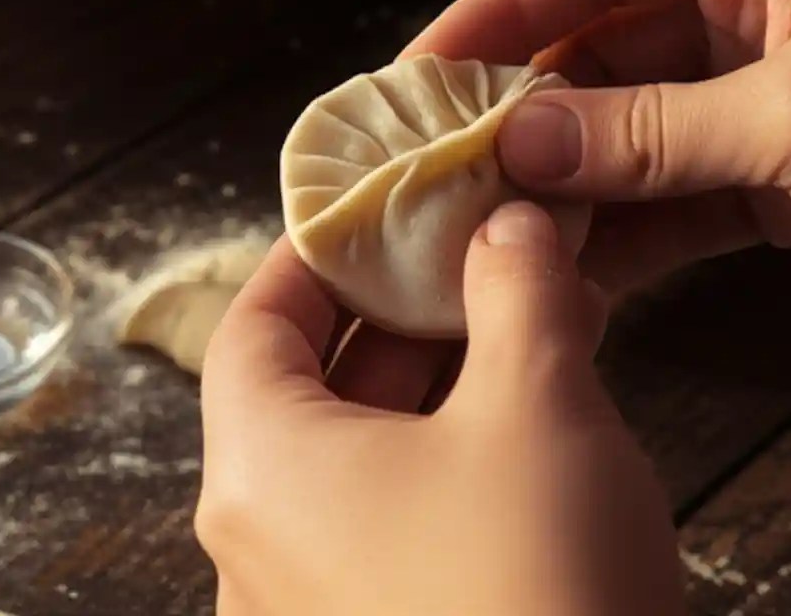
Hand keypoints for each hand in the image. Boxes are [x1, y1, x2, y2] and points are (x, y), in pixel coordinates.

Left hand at [195, 202, 684, 615]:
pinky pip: (392, 524)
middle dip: (398, 314)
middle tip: (472, 257)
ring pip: (361, 460)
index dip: (311, 256)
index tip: (371, 214)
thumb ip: (517, 291)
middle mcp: (262, 548)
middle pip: (308, 390)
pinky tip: (529, 428)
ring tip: (522, 326)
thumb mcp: (538, 405)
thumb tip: (511, 226)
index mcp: (263, 473)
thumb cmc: (541, 584)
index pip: (249, 328)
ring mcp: (314, 608)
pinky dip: (448, 461)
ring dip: (437, 385)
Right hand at [404, 0, 790, 339]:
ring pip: (633, 131)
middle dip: (527, 109)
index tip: (428, 69)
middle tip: (448, 168)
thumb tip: (524, 139)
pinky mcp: (781, 176)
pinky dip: (627, 233)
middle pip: (604, 47)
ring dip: (570, 181)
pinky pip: (677, 197)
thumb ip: (654, 130)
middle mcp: (755, 7)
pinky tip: (573, 268)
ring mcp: (765, 96)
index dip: (506, 7)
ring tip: (493, 229)